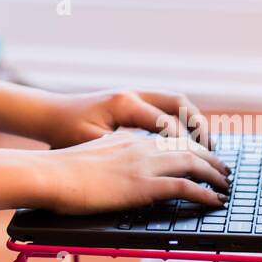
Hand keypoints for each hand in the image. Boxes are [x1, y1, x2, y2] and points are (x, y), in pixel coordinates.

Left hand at [40, 88, 211, 149]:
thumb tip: (150, 165)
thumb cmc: (65, 131)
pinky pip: (164, 106)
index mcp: (124, 104)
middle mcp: (132, 94)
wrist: (48, 114)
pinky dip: (180, 121)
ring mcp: (133, 94)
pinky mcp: (132, 101)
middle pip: (179, 102)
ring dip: (193, 121)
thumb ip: (121, 151)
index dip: (185, 146)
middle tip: (213, 153)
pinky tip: (185, 142)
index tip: (199, 167)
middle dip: (199, 126)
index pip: (166, 122)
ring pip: (175, 101)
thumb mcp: (91, 145)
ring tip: (206, 147)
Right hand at [42, 131, 229, 215]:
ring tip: (226, 184)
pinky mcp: (143, 184)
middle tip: (223, 170)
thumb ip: (110, 158)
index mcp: (127, 138)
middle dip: (210, 158)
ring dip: (214, 174)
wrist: (51, 173)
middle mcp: (140, 145)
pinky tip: (215, 200)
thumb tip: (116, 172)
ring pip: (192, 162)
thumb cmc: (62, 170)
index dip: (191, 147)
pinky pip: (185, 186)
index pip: (168, 138)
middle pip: (186, 147)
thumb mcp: (92, 156)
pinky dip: (205, 193)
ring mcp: (143, 164)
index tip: (202, 156)